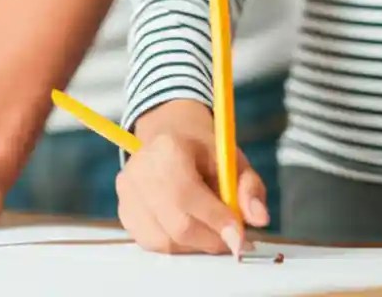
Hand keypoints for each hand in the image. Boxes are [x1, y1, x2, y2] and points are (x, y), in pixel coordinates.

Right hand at [116, 100, 269, 255]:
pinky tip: (187, 228)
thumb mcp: (233, 160)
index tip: (241, 238)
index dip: (218, 222)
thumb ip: (249, 188)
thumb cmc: (202, 150)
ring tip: (208, 229)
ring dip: (194, 244)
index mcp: (167, 149)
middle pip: (176, 226)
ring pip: (164, 240)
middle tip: (230, 238)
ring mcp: (126, 192)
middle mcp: (139, 171)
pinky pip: (152, 242)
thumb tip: (258, 218)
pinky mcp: (123, 211)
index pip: (188, 197)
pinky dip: (175, 244)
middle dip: (210, 239)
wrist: (168, 136)